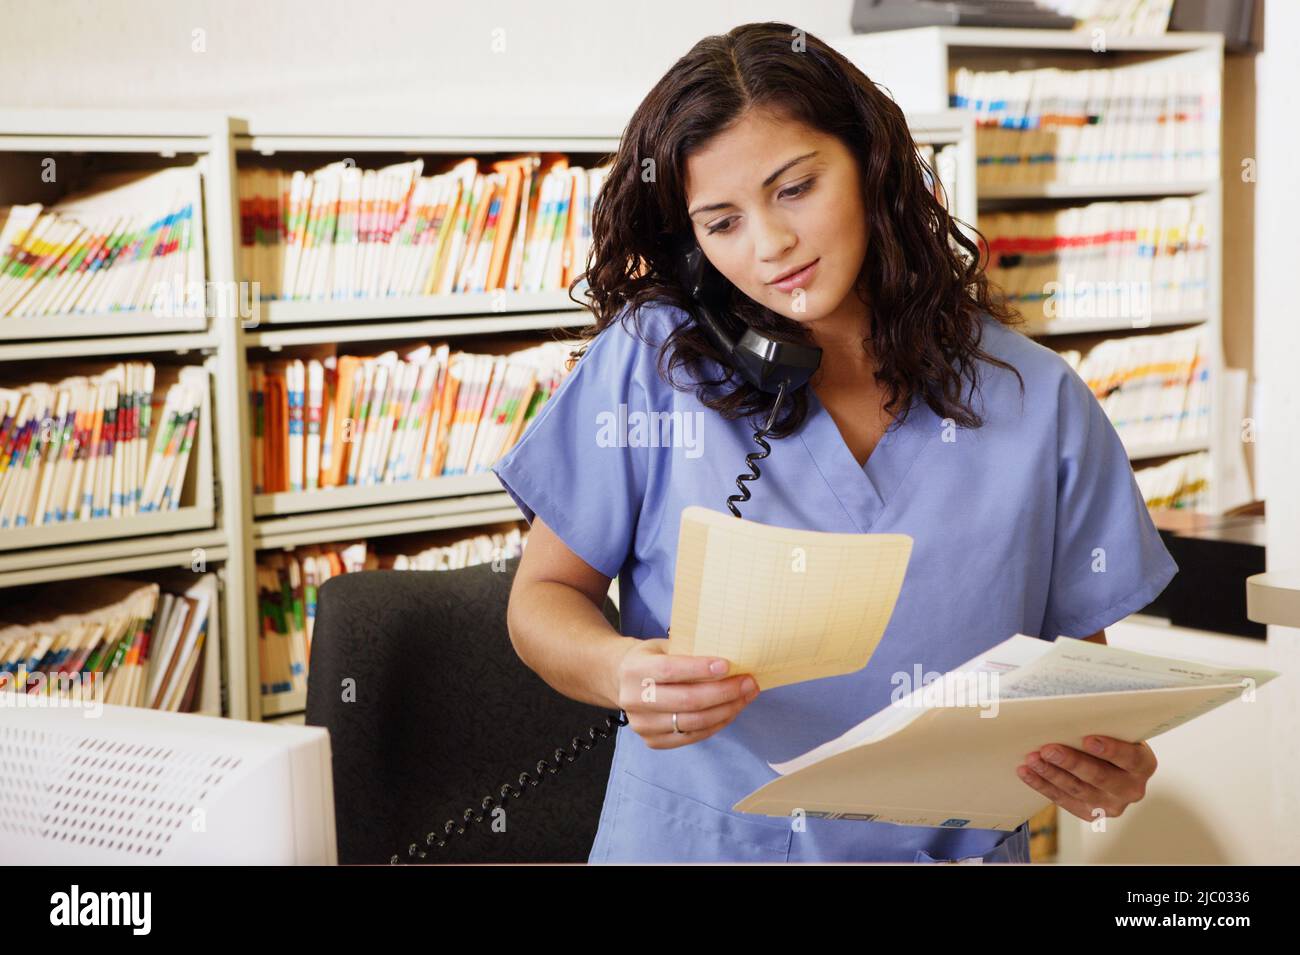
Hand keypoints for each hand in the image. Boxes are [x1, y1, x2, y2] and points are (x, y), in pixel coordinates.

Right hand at [612, 637, 759, 749]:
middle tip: (749, 683)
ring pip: (693, 722)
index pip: (670, 671)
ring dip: (726, 710)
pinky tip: (731, 710)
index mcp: (635, 669)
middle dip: (723, 692)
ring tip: (746, 696)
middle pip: (686, 701)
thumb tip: (733, 655)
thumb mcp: (663, 646)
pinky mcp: (652, 741)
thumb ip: (689, 651)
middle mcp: (634, 699)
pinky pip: (692, 736)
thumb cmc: (651, 658)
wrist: (621, 680)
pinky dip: (716, 724)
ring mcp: (642, 724)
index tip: (728, 665)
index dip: (700, 669)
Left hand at [1016, 736, 1156, 822]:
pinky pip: (1063, 800)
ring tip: (1032, 759)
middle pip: (1100, 777)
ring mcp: (1111, 805)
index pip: (1130, 758)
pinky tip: (1027, 773)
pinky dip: (1042, 785)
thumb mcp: (1113, 727)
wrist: (1106, 762)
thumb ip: (1101, 722)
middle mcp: (1132, 788)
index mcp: (1143, 764)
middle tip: (1048, 749)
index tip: (1088, 739)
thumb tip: (1068, 708)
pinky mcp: (1090, 814)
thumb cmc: (1107, 737)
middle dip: (1072, 762)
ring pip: (1078, 790)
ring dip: (1051, 774)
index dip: (1111, 750)